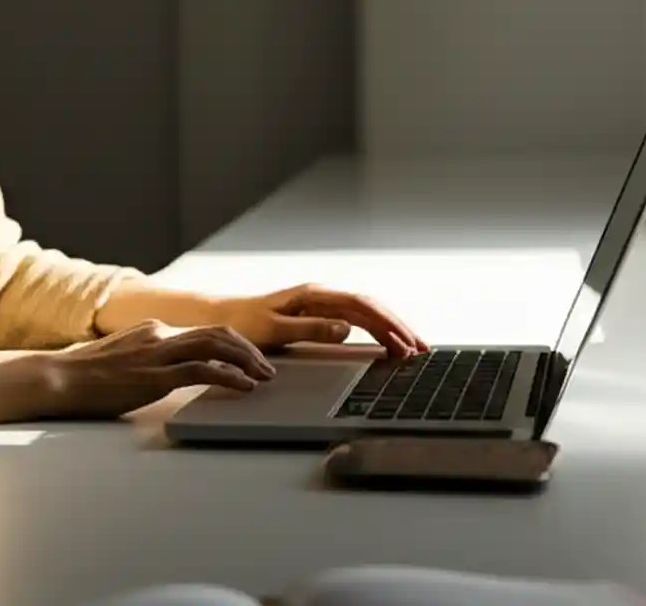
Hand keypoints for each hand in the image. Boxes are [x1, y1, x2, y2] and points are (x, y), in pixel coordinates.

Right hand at [42, 320, 275, 418]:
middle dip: (248, 350)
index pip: (204, 331)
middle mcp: (159, 334)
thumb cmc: (83, 377)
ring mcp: (157, 353)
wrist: (56, 379)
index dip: (234, 344)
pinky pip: (202, 371)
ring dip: (246, 361)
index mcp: (153, 330)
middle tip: (267, 368)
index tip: (250, 359)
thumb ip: (147, 360)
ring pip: (216, 346)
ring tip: (264, 378)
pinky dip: (229, 377)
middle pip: (218, 333)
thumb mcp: (122, 359)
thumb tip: (167, 373)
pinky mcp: (154, 376)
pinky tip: (244, 387)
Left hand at [213, 283, 428, 356]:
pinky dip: (375, 332)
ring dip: (391, 330)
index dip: (387, 322)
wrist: (223, 317)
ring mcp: (323, 305)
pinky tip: (389, 345)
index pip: (361, 305)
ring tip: (413, 350)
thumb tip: (347, 329)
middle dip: (398, 327)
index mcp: (314, 295)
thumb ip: (311, 328)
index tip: (405, 341)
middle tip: (422, 350)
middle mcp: (323, 296)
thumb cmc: (245, 323)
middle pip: (370, 308)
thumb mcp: (275, 329)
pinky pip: (356, 321)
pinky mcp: (320, 315)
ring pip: (366, 314)